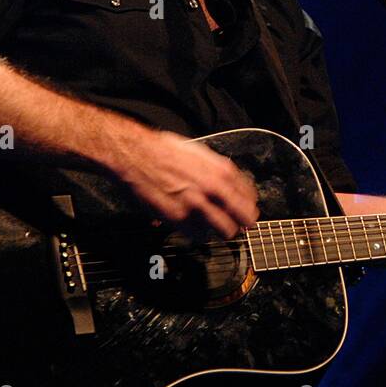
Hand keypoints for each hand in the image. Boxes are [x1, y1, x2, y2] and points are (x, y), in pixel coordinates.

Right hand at [115, 129, 258, 239]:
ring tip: (214, 227)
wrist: (135, 155)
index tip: (243, 209)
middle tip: (235, 224)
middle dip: (242, 222)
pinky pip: (199, 235)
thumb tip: (230, 184)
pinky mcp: (179, 219)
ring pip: (225, 231)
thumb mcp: (200, 153)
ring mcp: (198, 205)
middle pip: (245, 218)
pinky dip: (197, 233)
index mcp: (222, 171)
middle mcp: (214, 189)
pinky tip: (192, 225)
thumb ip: (218, 170)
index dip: (248, 205)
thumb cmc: (164, 150)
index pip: (250, 197)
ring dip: (221, 230)